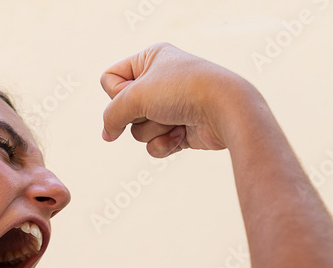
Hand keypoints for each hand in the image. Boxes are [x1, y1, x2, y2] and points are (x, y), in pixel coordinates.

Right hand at [100, 42, 253, 156]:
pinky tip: (182, 134)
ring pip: (138, 130)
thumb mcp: (136, 96)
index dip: (117, 93)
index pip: (110, 79)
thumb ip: (112, 115)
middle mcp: (159, 81)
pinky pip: (154, 144)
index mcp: (150, 59)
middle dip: (138, 115)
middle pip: (123, 109)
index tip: (137, 93)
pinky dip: (165, 143)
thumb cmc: (183, 91)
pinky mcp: (179, 130)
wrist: (225, 109)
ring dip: (154, 129)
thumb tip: (107, 134)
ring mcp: (170, 107)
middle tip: (159, 106)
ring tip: (175, 119)